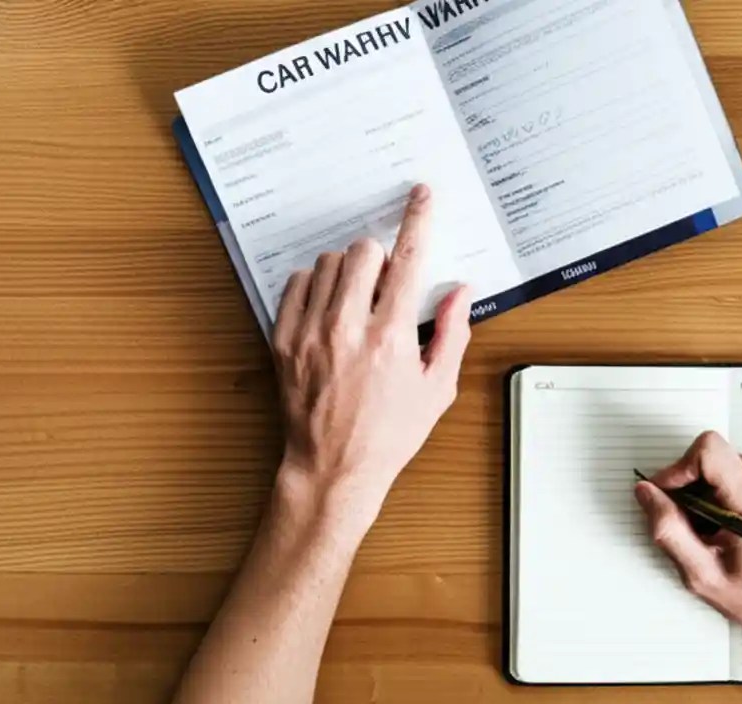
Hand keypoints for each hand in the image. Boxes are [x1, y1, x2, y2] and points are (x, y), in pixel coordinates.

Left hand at [271, 184, 471, 534]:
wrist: (333, 469)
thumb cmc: (389, 434)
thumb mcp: (437, 389)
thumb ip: (451, 334)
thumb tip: (458, 291)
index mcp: (391, 338)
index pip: (408, 261)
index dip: (418, 220)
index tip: (420, 197)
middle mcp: (347, 330)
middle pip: (362, 252)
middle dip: (379, 256)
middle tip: (385, 283)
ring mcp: (310, 334)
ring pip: (328, 264)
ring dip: (348, 270)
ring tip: (357, 301)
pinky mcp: (283, 341)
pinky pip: (296, 285)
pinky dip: (315, 284)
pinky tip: (329, 308)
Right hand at [635, 431, 741, 640]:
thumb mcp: (705, 577)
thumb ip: (670, 531)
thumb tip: (648, 496)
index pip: (708, 450)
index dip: (677, 468)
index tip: (667, 492)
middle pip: (712, 457)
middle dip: (690, 487)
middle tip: (690, 524)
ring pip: (725, 465)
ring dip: (708, 493)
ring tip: (713, 533)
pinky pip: (741, 472)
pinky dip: (726, 494)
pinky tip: (729, 528)